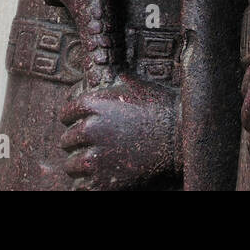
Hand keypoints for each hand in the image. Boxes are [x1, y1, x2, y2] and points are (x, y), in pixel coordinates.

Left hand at [58, 75, 179, 189]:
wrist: (183, 137)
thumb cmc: (160, 107)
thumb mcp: (134, 83)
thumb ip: (110, 77)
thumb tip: (98, 62)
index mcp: (92, 104)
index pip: (66, 114)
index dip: (76, 118)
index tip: (88, 123)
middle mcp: (89, 129)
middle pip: (67, 140)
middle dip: (79, 142)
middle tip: (99, 143)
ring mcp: (95, 157)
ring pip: (72, 165)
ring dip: (82, 164)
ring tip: (101, 161)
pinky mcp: (103, 182)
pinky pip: (81, 187)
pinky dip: (88, 184)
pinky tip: (102, 177)